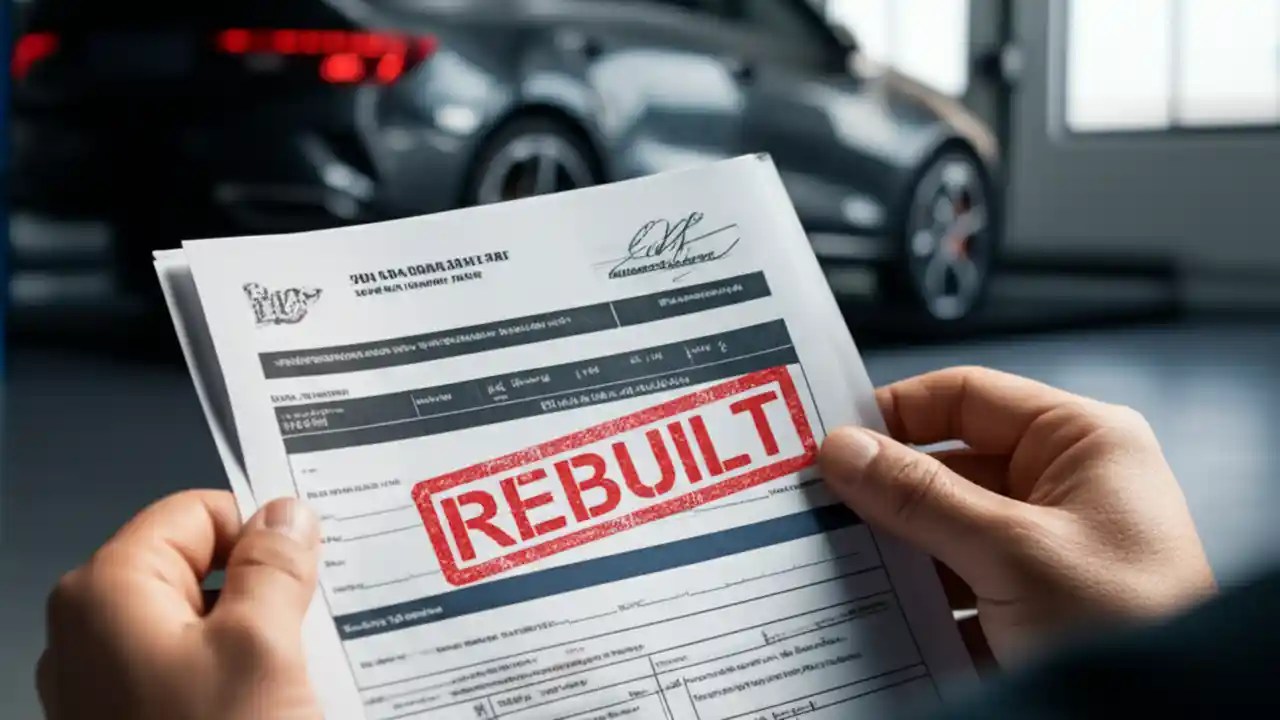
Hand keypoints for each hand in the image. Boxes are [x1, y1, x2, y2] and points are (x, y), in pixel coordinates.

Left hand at [37, 491, 321, 718]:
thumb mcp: (262, 647)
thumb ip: (275, 565)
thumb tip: (285, 513)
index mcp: (108, 592)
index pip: (196, 514)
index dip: (259, 531)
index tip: (311, 571)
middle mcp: (92, 633)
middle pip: (197, 570)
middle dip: (265, 592)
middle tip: (317, 626)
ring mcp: (106, 689)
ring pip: (202, 629)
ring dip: (260, 643)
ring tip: (301, 676)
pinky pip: (192, 679)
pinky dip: (239, 684)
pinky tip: (278, 710)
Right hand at [820, 367, 1214, 663]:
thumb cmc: (1134, 625)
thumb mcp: (1013, 552)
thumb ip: (921, 498)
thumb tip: (845, 451)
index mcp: (1082, 443)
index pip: (968, 397)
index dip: (896, 413)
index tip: (829, 439)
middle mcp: (1065, 486)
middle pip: (948, 467)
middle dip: (885, 494)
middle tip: (814, 509)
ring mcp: (1049, 548)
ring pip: (945, 531)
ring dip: (896, 553)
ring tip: (833, 563)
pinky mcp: (1032, 604)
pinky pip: (958, 584)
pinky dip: (917, 599)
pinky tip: (873, 612)